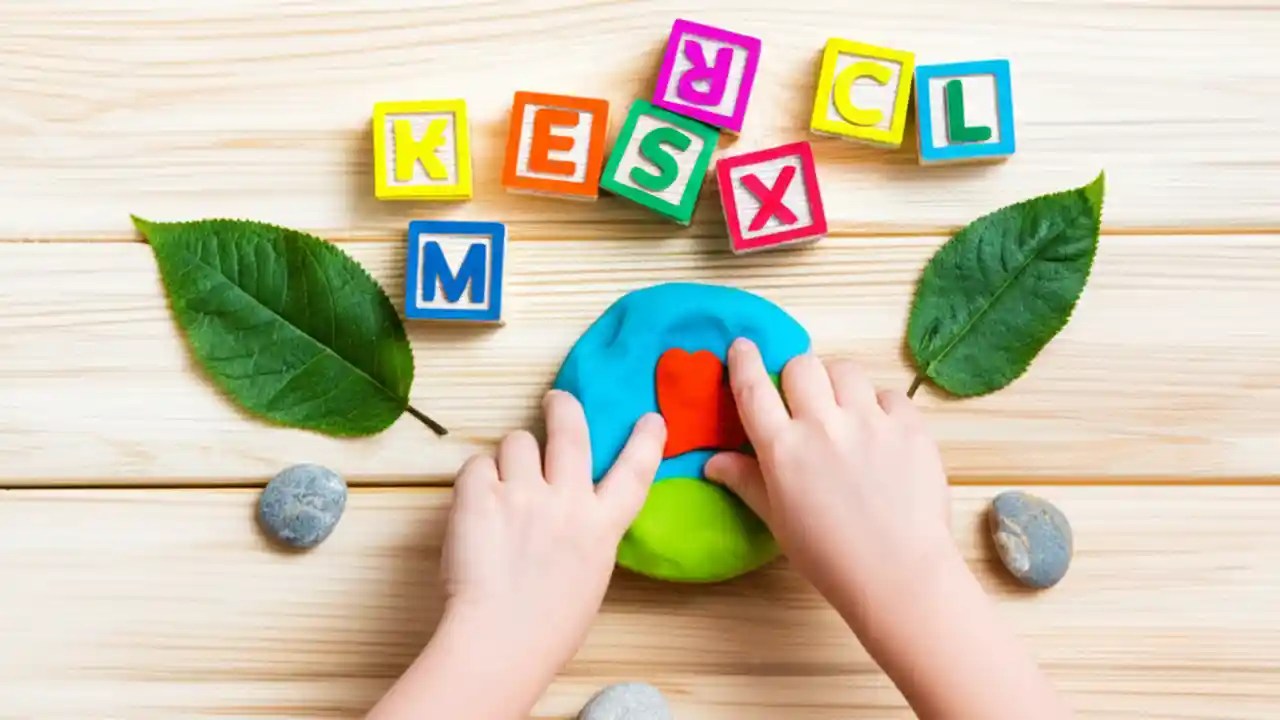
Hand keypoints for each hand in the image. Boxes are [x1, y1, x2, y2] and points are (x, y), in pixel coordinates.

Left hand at [442, 390, 665, 671]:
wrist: (499, 642)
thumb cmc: (547, 627)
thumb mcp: (590, 574)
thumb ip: (587, 532)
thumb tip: (570, 506)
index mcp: (602, 526)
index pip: (636, 471)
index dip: (646, 440)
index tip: (650, 418)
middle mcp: (568, 500)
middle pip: (571, 430)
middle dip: (563, 407)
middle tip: (555, 400)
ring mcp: (524, 493)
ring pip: (517, 441)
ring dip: (509, 457)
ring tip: (500, 488)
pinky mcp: (481, 494)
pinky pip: (477, 465)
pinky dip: (475, 481)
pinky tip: (474, 509)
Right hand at [705, 341, 1070, 719]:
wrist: (898, 574)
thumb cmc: (829, 556)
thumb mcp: (778, 520)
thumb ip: (746, 481)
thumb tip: (711, 461)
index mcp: (782, 450)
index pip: (753, 390)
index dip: (745, 362)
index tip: (743, 345)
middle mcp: (822, 425)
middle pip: (801, 366)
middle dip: (798, 375)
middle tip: (806, 398)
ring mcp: (869, 422)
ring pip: (845, 371)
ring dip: (839, 384)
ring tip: (846, 411)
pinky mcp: (909, 427)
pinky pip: (890, 395)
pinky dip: (881, 407)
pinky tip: (882, 434)